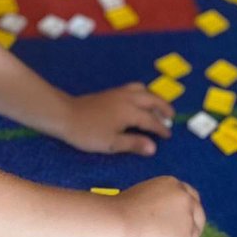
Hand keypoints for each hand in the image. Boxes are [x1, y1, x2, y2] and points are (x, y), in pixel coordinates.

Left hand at [59, 84, 174, 155]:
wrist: (65, 115)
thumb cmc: (88, 132)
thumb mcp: (111, 143)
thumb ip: (134, 144)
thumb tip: (154, 148)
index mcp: (130, 111)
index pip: (151, 120)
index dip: (161, 128)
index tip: (168, 135)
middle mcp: (128, 98)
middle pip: (152, 99)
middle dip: (164, 107)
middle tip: (171, 116)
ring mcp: (119, 93)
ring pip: (143, 90)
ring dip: (154, 97)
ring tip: (158, 106)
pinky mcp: (112, 92)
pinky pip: (135, 88)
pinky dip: (143, 94)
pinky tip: (139, 101)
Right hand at [115, 176, 204, 236]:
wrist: (115, 224)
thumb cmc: (117, 215)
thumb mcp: (143, 201)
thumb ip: (159, 210)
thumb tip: (160, 227)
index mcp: (174, 186)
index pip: (190, 199)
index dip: (185, 215)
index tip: (177, 227)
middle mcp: (186, 201)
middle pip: (198, 220)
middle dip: (187, 235)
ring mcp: (188, 222)